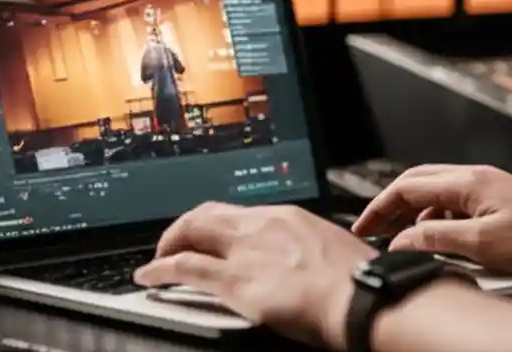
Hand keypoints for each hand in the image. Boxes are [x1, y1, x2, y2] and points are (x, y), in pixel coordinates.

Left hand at [134, 202, 374, 348]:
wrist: (363, 297)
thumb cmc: (359, 283)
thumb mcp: (335, 253)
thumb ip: (311, 253)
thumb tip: (309, 265)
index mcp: (289, 217)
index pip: (240, 213)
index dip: (218, 223)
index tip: (211, 235)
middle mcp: (262, 225)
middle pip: (208, 215)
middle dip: (186, 228)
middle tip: (176, 243)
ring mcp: (246, 250)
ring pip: (191, 233)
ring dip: (169, 244)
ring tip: (159, 258)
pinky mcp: (235, 280)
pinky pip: (184, 267)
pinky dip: (160, 269)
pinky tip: (149, 276)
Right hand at [351, 165, 511, 276]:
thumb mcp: (482, 246)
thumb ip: (436, 240)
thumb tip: (402, 242)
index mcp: (468, 181)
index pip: (406, 186)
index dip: (378, 208)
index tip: (363, 228)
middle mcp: (477, 178)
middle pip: (418, 183)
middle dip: (390, 207)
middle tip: (373, 231)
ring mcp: (490, 189)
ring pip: (437, 195)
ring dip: (413, 215)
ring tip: (401, 241)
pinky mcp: (501, 204)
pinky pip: (456, 206)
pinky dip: (436, 220)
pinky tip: (439, 242)